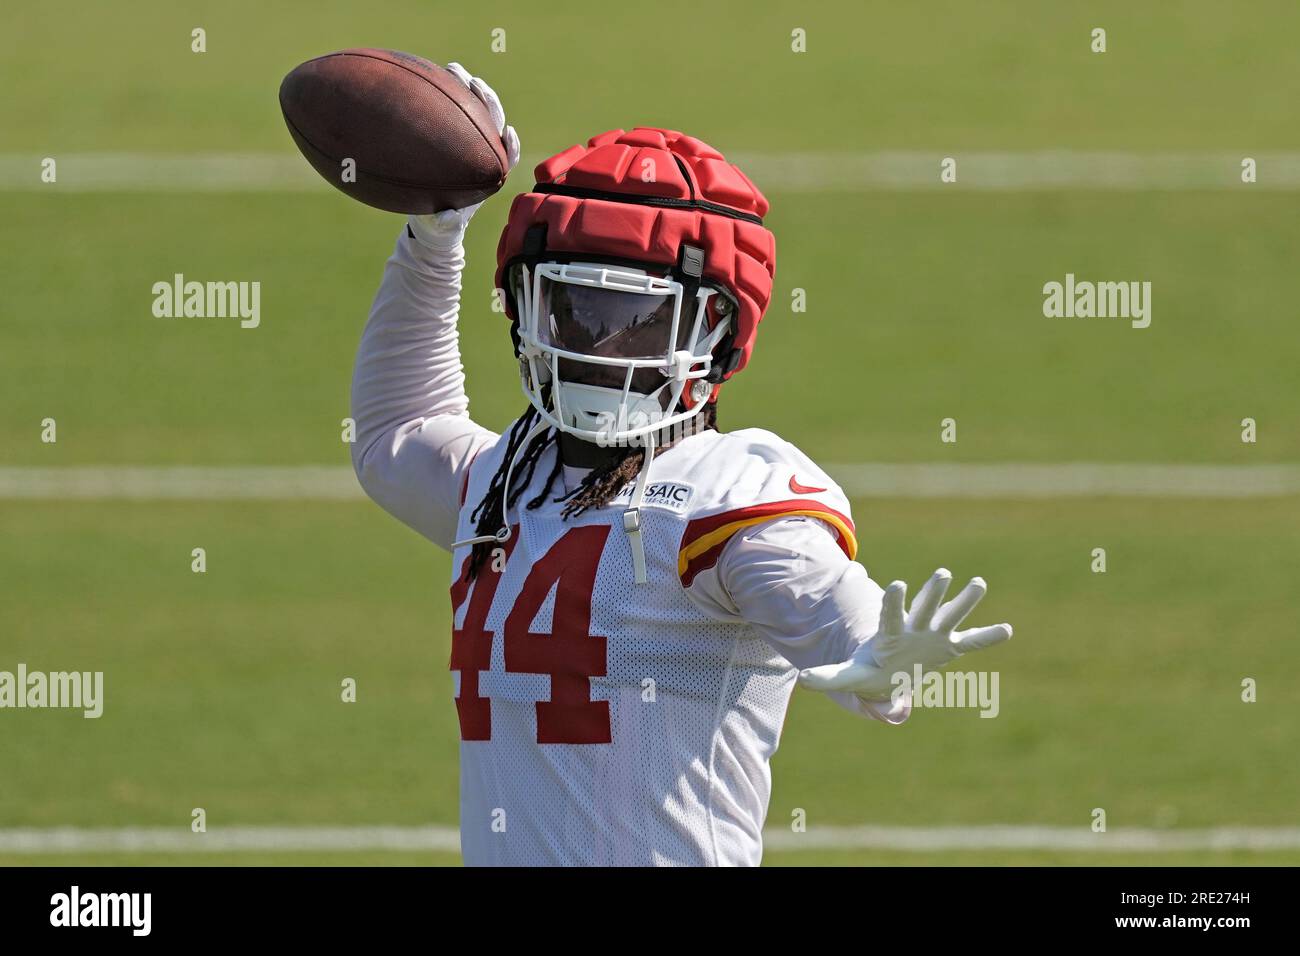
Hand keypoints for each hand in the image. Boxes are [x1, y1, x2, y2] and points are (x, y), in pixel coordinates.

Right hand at [408, 62, 520, 247]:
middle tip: (473, 83)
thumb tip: (445, 218)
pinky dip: (445, 95)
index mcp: (488, 175)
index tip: (508, 133)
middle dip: (486, 102)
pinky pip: (450, 110)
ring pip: (473, 111)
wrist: (430, 222)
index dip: (512, 145)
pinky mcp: (450, 136)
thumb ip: (444, 223)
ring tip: (453, 69)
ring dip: (466, 89)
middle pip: (492, 123)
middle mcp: (482, 156)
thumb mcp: (440, 227)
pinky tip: (431, 78)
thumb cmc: (440, 227)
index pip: (507, 156)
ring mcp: (468, 143)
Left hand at [797, 569, 1011, 700]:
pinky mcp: (948, 646)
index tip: (896, 583)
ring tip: (979, 583)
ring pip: (951, 615)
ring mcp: (934, 634)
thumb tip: (804, 679)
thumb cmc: (871, 668)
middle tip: (943, 572)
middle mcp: (914, 627)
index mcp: (890, 633)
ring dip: (965, 601)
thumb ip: (831, 676)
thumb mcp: (850, 675)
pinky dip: (988, 637)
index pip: (891, 613)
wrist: (889, 671)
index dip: (894, 601)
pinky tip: (1007, 630)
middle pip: (924, 607)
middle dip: (933, 592)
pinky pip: (971, 642)